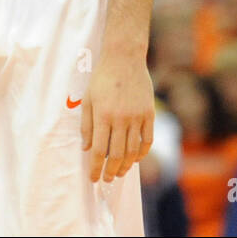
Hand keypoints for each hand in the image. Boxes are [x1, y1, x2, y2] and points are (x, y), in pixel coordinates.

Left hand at [81, 52, 153, 182]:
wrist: (125, 58)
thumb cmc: (102, 78)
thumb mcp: (88, 100)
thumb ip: (87, 126)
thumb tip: (86, 148)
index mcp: (103, 116)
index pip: (100, 150)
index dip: (96, 167)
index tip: (94, 178)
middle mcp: (121, 118)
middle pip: (117, 154)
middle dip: (111, 171)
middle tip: (107, 178)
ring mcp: (137, 116)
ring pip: (133, 150)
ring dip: (126, 166)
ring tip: (119, 172)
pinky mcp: (149, 113)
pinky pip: (147, 140)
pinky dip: (142, 153)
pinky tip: (135, 159)